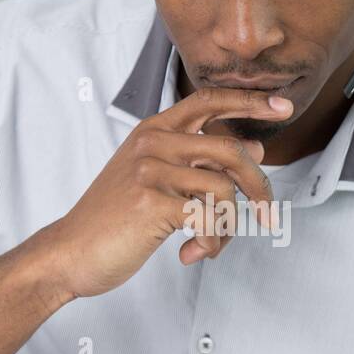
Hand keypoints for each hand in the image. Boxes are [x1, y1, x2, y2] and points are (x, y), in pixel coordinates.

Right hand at [41, 87, 292, 297]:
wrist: (70, 252)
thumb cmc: (114, 220)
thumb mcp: (157, 181)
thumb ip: (200, 162)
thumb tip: (254, 148)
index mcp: (154, 131)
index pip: (209, 100)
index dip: (250, 101)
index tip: (283, 105)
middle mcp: (153, 143)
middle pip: (231, 150)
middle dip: (259, 187)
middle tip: (267, 216)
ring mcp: (151, 170)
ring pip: (224, 189)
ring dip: (227, 228)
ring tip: (209, 245)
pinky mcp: (152, 201)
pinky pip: (208, 219)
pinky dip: (210, 243)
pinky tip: (191, 253)